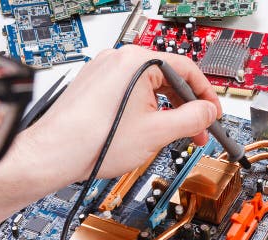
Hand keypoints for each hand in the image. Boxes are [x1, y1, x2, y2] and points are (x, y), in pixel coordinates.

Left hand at [14, 46, 221, 183]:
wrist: (54, 154)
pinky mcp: (94, 85)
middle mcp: (118, 59)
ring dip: (165, 111)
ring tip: (169, 136)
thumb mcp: (157, 133)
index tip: (213, 114)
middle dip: (185, 107)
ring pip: (148, 87)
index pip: (186, 70)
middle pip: (167, 78)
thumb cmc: (93, 141)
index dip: (205, 96)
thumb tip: (207, 113)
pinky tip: (145, 131)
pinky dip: (143, 110)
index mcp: (137, 61)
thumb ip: (191, 119)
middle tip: (197, 131)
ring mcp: (103, 71)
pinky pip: (129, 92)